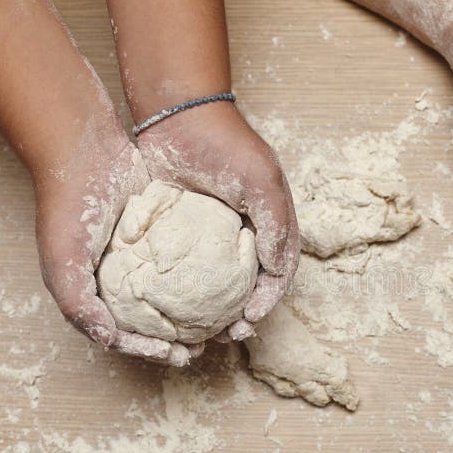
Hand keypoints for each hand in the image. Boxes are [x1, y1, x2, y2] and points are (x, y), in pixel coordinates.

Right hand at [34, 140, 204, 364]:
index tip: (179, 357)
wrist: (84, 152)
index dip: (149, 350)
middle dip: (175, 341)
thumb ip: (79, 304)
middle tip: (203, 348)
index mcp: (94, 292)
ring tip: (215, 325)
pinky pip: (182, 263)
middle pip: (151, 322)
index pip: (125, 335)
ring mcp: (140, 258)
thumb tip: (110, 341)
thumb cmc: (66, 209)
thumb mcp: (62, 261)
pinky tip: (219, 285)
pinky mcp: (160, 235)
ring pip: (170, 296)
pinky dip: (198, 278)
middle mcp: (117, 280)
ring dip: (191, 316)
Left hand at [136, 102, 299, 338]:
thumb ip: (275, 224)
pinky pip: (188, 269)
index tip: (248, 320)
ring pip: (218, 283)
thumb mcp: (260, 181)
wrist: (177, 116)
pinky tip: (174, 308)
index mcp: (270, 223)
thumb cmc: (225, 145)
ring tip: (200, 332)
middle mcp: (245, 233)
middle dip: (241, 315)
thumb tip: (277, 270)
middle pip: (250, 285)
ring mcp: (213, 235)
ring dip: (214, 311)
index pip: (278, 272)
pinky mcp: (183, 233)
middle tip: (224, 336)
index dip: (268, 300)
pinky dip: (186, 292)